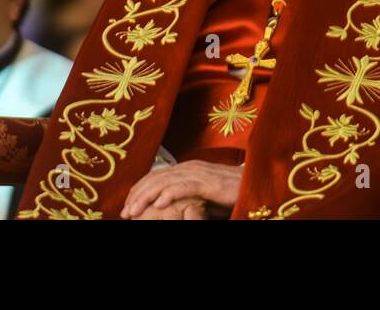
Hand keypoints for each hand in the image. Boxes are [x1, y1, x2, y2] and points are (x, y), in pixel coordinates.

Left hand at [121, 160, 241, 218]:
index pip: (155, 177)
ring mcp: (198, 173)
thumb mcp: (202, 195)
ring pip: (164, 182)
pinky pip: (184, 187)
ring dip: (146, 197)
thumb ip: (184, 197)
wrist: (255, 184)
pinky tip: (157, 205)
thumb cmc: (230, 192)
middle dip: (136, 196)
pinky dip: (168, 194)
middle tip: (124, 212)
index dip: (138, 191)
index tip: (127, 206)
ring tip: (133, 211)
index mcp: (186, 168)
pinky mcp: (208, 182)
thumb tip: (165, 206)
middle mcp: (189, 167)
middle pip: (154, 178)